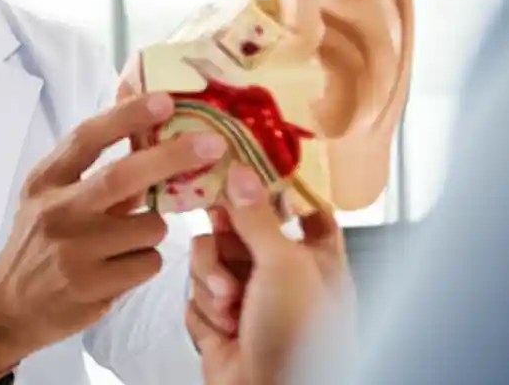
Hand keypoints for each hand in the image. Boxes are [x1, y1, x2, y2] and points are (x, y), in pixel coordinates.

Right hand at [0, 93, 228, 373]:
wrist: (11, 305)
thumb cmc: (43, 241)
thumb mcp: (53, 195)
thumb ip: (94, 164)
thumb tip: (143, 117)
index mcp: (46, 180)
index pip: (87, 138)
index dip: (127, 116)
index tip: (165, 100)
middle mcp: (56, 211)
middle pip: (123, 177)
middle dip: (173, 156)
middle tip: (214, 144)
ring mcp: (72, 251)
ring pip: (149, 227)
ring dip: (154, 229)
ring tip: (129, 239)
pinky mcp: (91, 286)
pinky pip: (148, 263)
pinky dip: (146, 261)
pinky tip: (121, 268)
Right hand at [187, 164, 354, 384]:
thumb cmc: (299, 338)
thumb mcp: (283, 264)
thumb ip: (257, 215)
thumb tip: (239, 169)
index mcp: (313, 255)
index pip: (295, 207)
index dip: (268, 190)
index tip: (237, 175)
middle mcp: (280, 273)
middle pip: (235, 229)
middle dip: (224, 244)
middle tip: (225, 246)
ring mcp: (248, 298)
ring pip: (207, 260)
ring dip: (212, 283)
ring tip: (231, 307)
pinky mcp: (219, 321)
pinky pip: (194, 296)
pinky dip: (205, 312)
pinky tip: (226, 331)